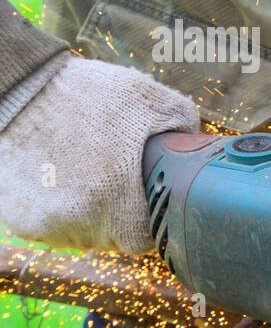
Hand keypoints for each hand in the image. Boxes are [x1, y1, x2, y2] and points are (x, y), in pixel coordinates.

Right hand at [0, 57, 198, 253]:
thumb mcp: (151, 100)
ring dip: (89, 213)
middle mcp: (81, 225)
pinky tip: (62, 177)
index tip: (148, 200)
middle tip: (117, 179)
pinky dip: (60, 208)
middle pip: (113, 238)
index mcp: (120, 208)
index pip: (145, 238)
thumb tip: (197, 145)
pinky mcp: (21, 221)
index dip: (150, 219)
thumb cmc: (88, 94)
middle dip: (121, 214)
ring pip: (81, 233)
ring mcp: (48, 226)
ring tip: (89, 173)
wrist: (17, 90)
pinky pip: (52, 224)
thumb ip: (183, 126)